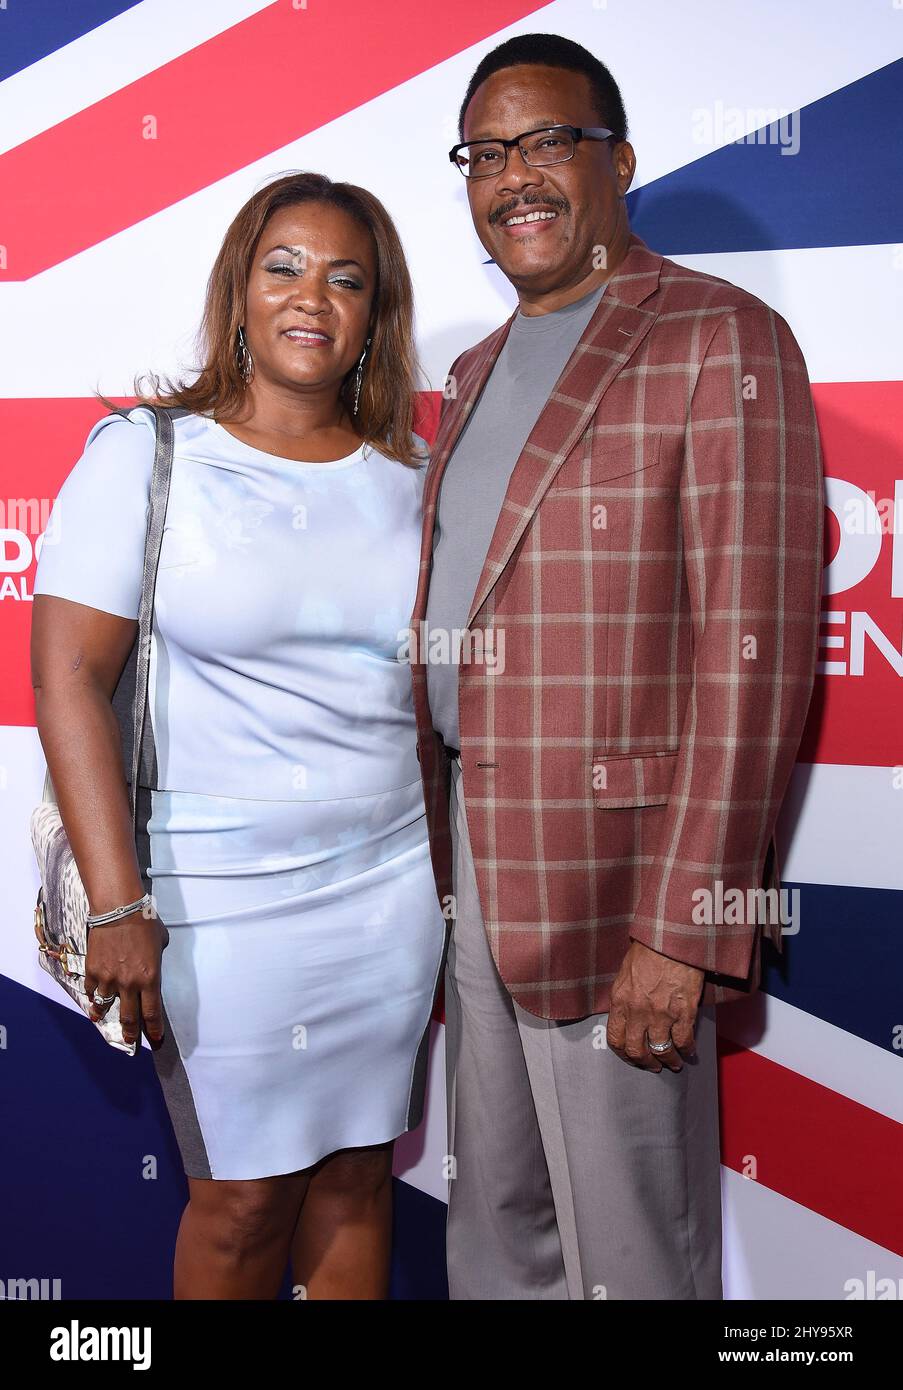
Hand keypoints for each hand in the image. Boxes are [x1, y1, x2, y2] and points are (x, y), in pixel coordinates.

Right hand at [85, 908, 168, 1049]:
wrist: (119, 909)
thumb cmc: (144, 922)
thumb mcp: (160, 943)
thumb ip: (156, 959)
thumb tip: (151, 964)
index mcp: (151, 978)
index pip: (153, 1014)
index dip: (154, 1031)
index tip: (155, 1040)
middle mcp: (130, 984)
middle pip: (130, 1018)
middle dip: (131, 1033)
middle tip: (131, 1041)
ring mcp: (109, 979)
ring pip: (106, 1006)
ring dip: (103, 1014)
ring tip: (100, 1017)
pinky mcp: (93, 971)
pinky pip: (92, 990)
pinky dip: (93, 995)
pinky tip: (93, 997)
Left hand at [606, 940, 704, 1071]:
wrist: (671, 938)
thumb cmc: (649, 949)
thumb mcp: (625, 973)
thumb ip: (625, 998)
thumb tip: (627, 1016)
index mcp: (620, 1001)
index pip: (615, 1038)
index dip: (623, 1053)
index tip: (630, 1056)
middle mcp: (638, 1012)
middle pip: (636, 1051)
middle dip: (645, 1062)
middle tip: (652, 1065)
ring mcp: (661, 1014)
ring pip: (661, 1051)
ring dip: (668, 1060)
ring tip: (673, 1063)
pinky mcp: (684, 1012)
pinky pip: (684, 1041)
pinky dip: (687, 1050)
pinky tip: (689, 1051)